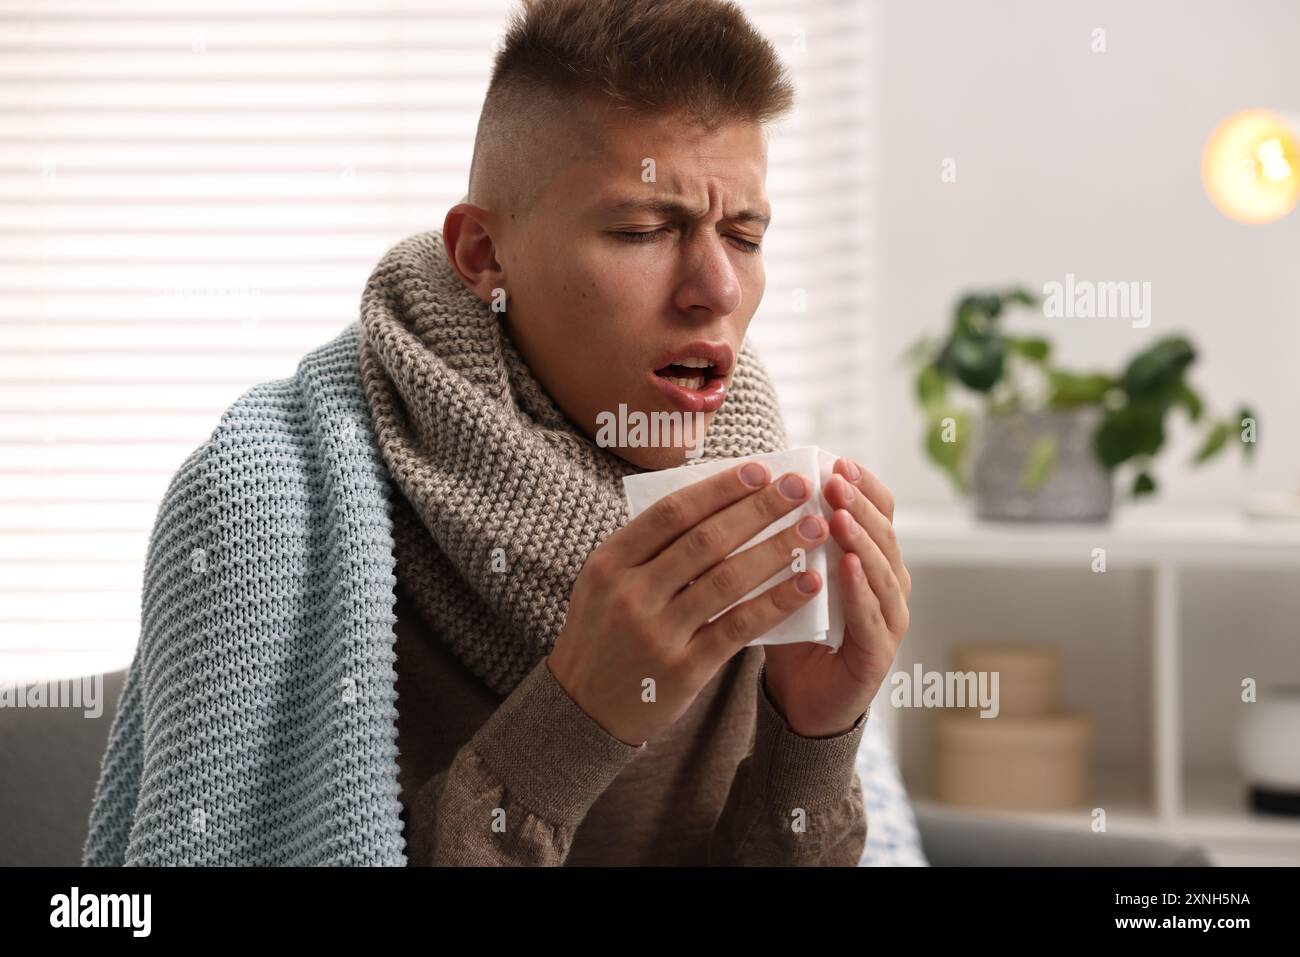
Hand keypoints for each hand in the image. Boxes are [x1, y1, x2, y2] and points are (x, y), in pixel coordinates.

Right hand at [548, 462, 830, 746]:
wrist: (581, 709)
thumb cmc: (603, 633)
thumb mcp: (603, 582)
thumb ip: (646, 547)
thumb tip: (714, 500)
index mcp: (609, 562)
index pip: (673, 512)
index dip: (721, 488)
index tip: (761, 469)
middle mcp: (631, 593)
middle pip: (706, 540)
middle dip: (759, 509)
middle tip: (799, 487)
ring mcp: (656, 633)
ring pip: (728, 579)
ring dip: (778, 548)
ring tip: (815, 529)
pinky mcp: (683, 669)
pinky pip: (739, 627)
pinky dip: (777, 601)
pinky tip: (807, 583)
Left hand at [762, 457, 911, 737]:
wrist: (801, 702)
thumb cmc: (793, 633)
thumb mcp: (786, 578)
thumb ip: (782, 541)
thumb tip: (750, 490)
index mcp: (869, 558)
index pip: (877, 510)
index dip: (862, 485)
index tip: (836, 461)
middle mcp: (888, 583)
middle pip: (884, 533)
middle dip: (859, 504)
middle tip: (834, 480)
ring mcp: (890, 617)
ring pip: (883, 569)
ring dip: (861, 539)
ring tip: (839, 515)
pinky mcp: (879, 652)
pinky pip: (872, 614)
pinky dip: (860, 588)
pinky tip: (848, 565)